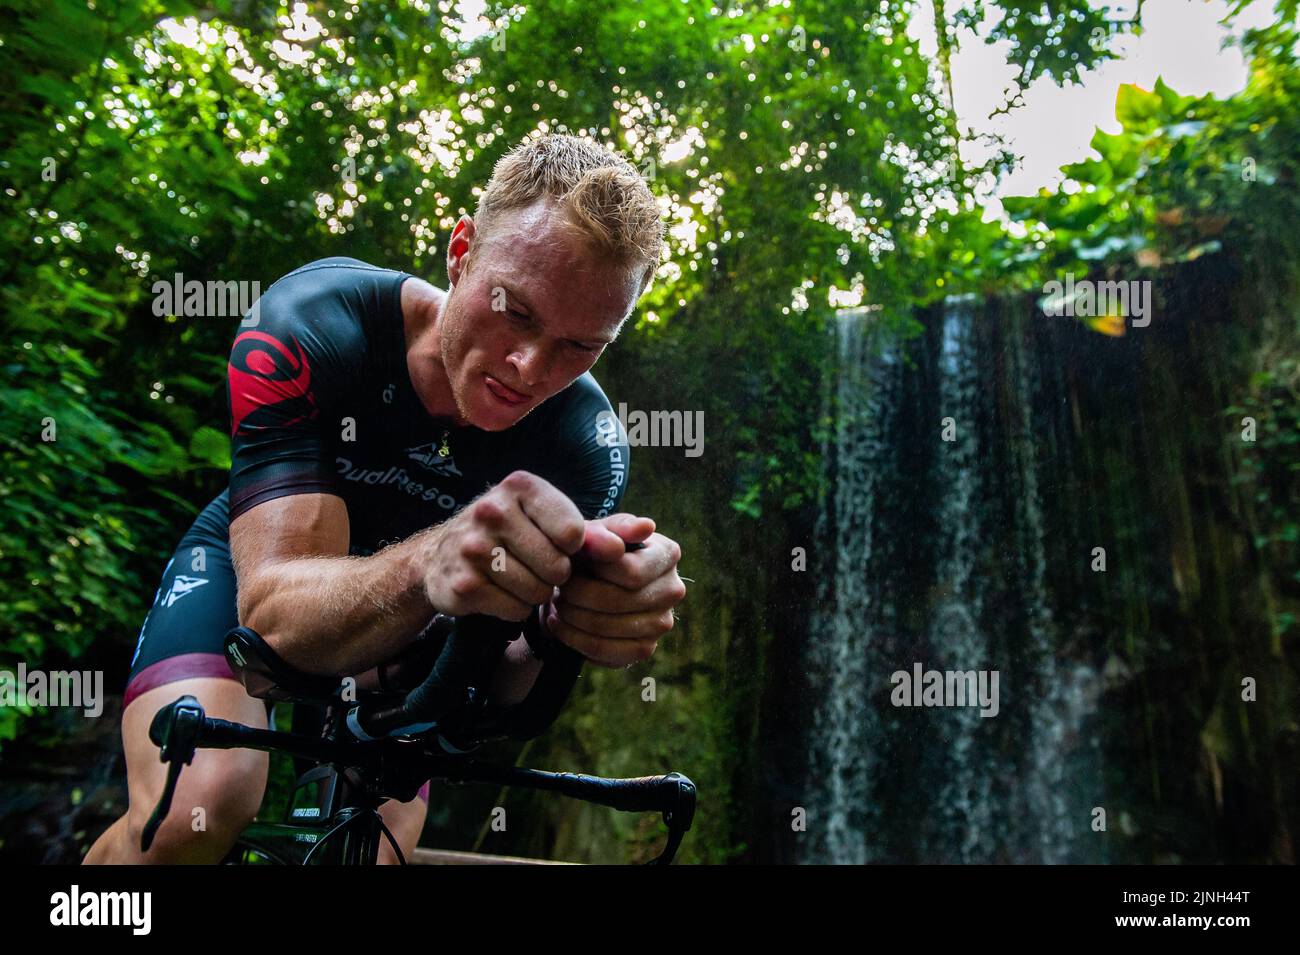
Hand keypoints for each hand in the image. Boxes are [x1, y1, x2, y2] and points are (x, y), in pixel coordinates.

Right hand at [420, 471, 584, 620]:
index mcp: (520, 486)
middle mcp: (491, 510)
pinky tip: (499, 592)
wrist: (443, 555)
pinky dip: (514, 609)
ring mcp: (472, 548)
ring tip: (516, 577)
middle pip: (557, 566)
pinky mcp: (462, 584)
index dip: (572, 548)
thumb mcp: (555, 522)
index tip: (556, 543)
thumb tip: (633, 536)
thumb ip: (600, 530)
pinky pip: (515, 610)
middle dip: (554, 574)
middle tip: (534, 565)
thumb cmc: (515, 534)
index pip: (573, 532)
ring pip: (537, 592)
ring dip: (534, 593)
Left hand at [544, 513, 685, 667]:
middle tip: (558, 588)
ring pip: (608, 627)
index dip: (593, 571)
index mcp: (668, 554)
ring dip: (572, 617)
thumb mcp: (595, 533)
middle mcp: (673, 589)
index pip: (630, 572)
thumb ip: (608, 532)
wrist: (589, 583)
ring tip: (557, 603)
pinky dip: (575, 639)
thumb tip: (644, 528)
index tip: (570, 565)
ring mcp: (662, 622)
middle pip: (618, 601)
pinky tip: (560, 625)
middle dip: (578, 595)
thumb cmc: (594, 552)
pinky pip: (605, 650)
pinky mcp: (645, 648)